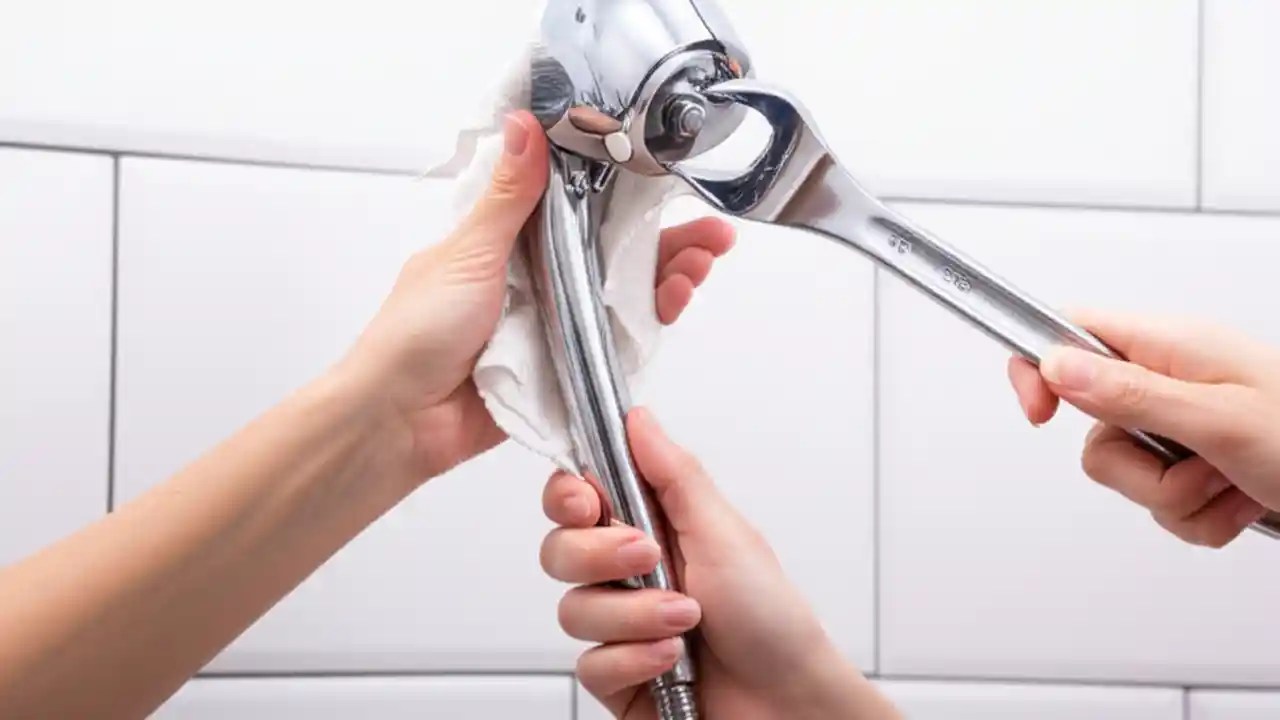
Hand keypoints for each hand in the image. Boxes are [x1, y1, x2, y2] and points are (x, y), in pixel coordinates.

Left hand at [341, 112, 735, 482]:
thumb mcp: (468, 253)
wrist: (400, 420)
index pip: (582, 211)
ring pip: (621, 298)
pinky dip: (645, 328)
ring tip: (700, 268)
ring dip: (665, 280)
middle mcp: (535, 282)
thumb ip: (510, 198)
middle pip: (614, 256)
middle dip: (666, 244)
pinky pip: (611, 346)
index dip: (629, 199)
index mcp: (508, 244)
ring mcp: (552, 328)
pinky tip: (673, 307)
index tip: (671, 186)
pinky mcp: (562, 371)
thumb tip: (527, 125)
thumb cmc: (416, 334)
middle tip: (712, 236)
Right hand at [539, 409, 900, 719]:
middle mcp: (629, 573)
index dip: (567, 495)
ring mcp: (620, 626)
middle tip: (648, 556)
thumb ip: (674, 476)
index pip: (578, 497)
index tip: (585, 501)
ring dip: (633, 614)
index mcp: (652, 527)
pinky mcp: (618, 675)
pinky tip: (672, 660)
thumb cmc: (773, 618)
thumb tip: (638, 418)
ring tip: (686, 620)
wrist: (788, 701)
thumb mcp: (725, 533)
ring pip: (573, 609)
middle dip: (599, 554)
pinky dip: (634, 659)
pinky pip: (589, 664)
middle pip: (560, 549)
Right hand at [1007, 309, 1279, 546]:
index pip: (1070, 333)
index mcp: (1172, 346)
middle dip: (1138, 470)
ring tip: (1234, 482)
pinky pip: (1163, 506)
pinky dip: (1202, 518)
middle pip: (1095, 430)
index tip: (1038, 413)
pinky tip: (1245, 500)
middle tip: (1193, 464)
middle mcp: (1171, 383)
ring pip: (1127, 475)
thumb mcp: (1221, 418)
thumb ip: (1131, 394)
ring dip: (1178, 498)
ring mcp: (1185, 428)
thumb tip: (1055, 365)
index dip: (1038, 367)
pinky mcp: (1200, 469)